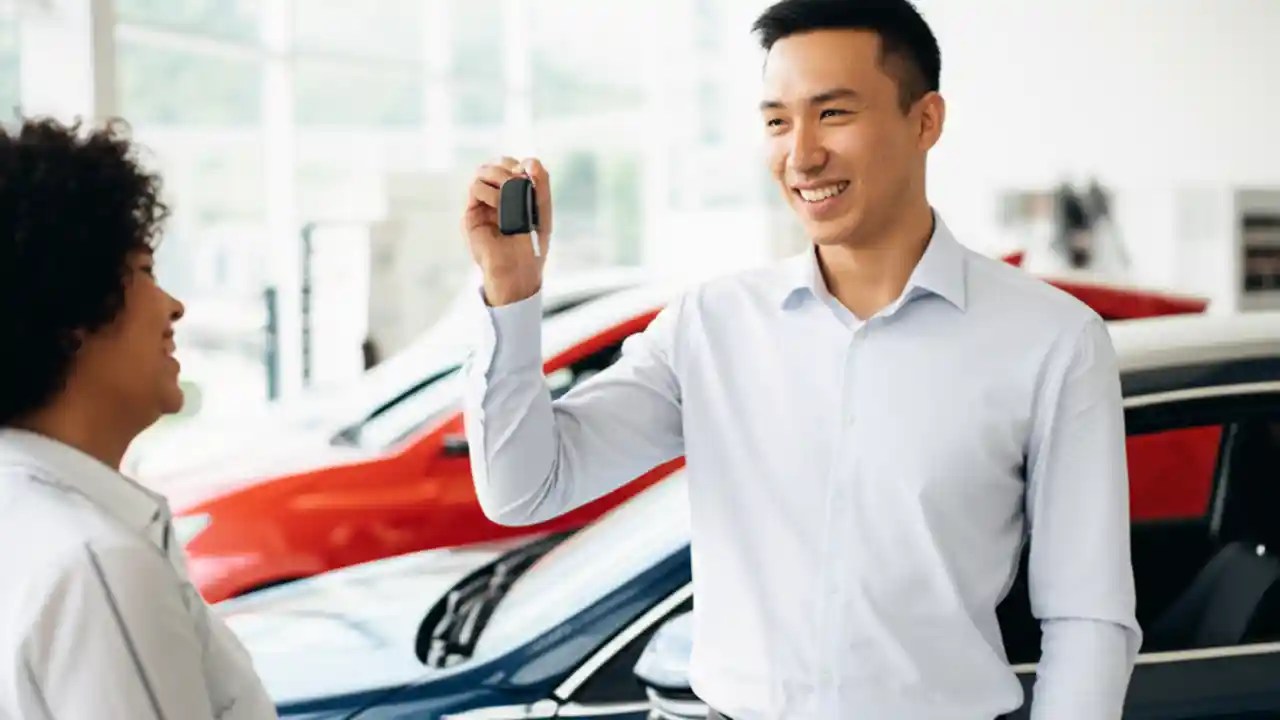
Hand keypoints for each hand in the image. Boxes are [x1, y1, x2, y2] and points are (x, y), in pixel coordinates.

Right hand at [464, 156, 553, 306]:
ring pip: (482, 171)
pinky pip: (475, 187)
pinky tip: (498, 204)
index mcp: (515, 194)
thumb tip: (530, 161)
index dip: (520, 164)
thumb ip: (541, 184)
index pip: (512, 164)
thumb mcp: (543, 210)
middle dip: (508, 167)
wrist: (518, 267)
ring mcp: (483, 204)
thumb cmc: (532, 243)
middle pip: (496, 163)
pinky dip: (489, 191)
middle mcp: (497, 196)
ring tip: (508, 192)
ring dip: (498, 176)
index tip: (529, 173)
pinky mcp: (471, 214)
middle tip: (518, 180)